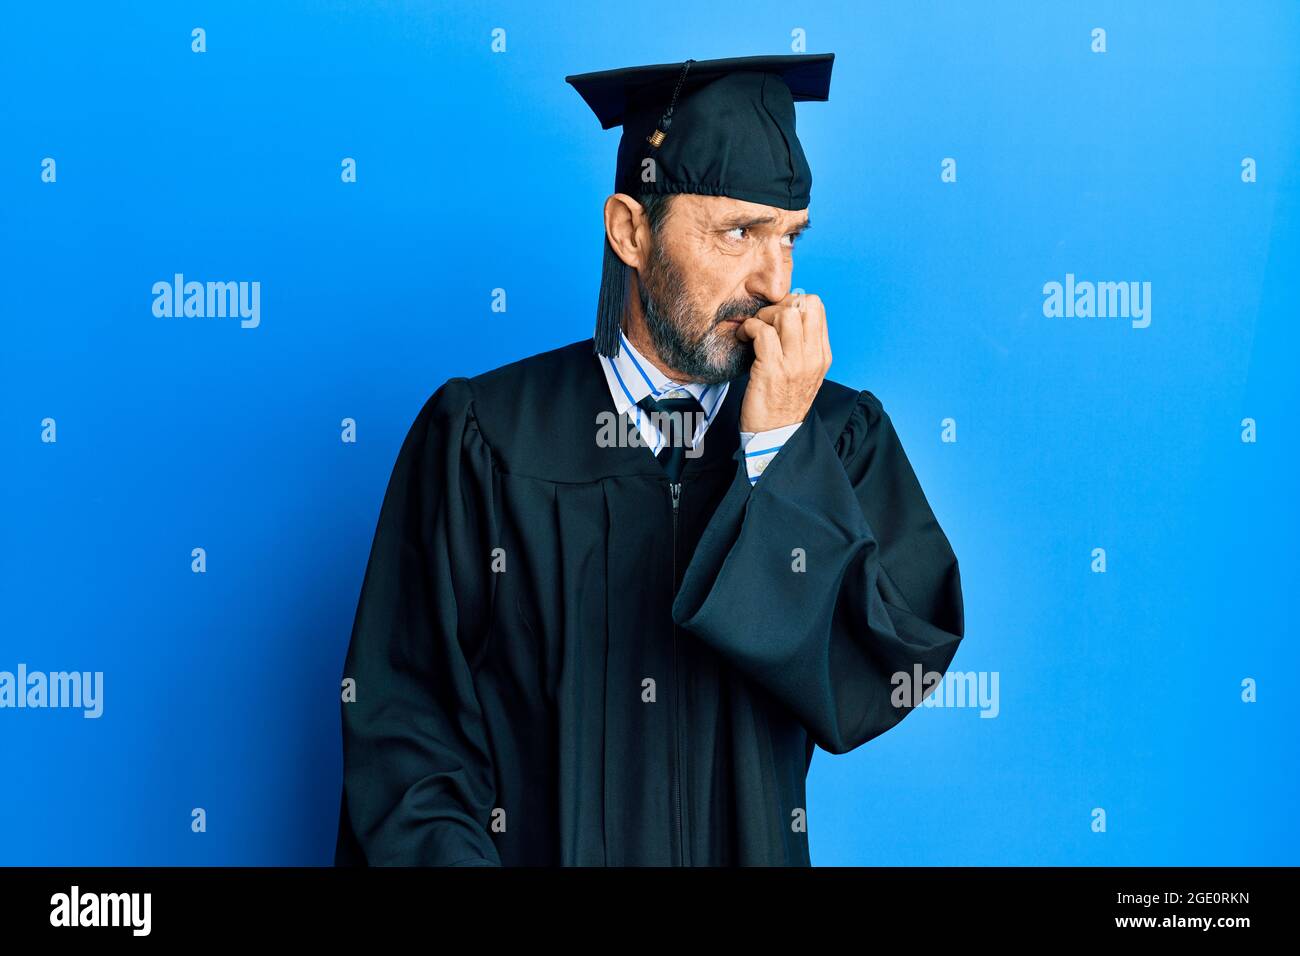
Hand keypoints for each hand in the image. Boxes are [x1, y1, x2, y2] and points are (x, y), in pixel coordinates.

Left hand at [735, 292, 831, 432]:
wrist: (776, 436)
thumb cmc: (782, 404)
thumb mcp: (803, 374)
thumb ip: (801, 347)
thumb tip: (787, 316)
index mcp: (822, 355)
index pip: (816, 308)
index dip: (793, 303)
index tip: (776, 317)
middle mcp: (813, 357)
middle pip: (804, 304)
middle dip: (779, 305)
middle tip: (763, 321)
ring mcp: (795, 364)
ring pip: (785, 314)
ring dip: (763, 316)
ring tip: (753, 330)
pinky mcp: (772, 370)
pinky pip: (762, 331)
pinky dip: (749, 328)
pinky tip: (743, 338)